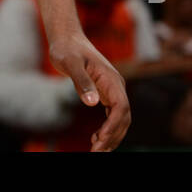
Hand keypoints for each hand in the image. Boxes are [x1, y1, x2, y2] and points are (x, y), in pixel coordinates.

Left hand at [46, 31, 130, 151]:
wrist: (67, 38)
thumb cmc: (67, 49)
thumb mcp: (70, 63)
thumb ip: (81, 81)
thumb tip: (92, 102)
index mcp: (111, 79)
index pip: (121, 107)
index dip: (113, 126)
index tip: (99, 139)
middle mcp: (116, 86)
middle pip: (124, 117)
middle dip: (113, 136)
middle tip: (96, 152)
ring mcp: (112, 90)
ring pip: (120, 119)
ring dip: (112, 136)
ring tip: (97, 150)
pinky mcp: (106, 93)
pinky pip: (113, 115)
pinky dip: (108, 129)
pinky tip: (97, 138)